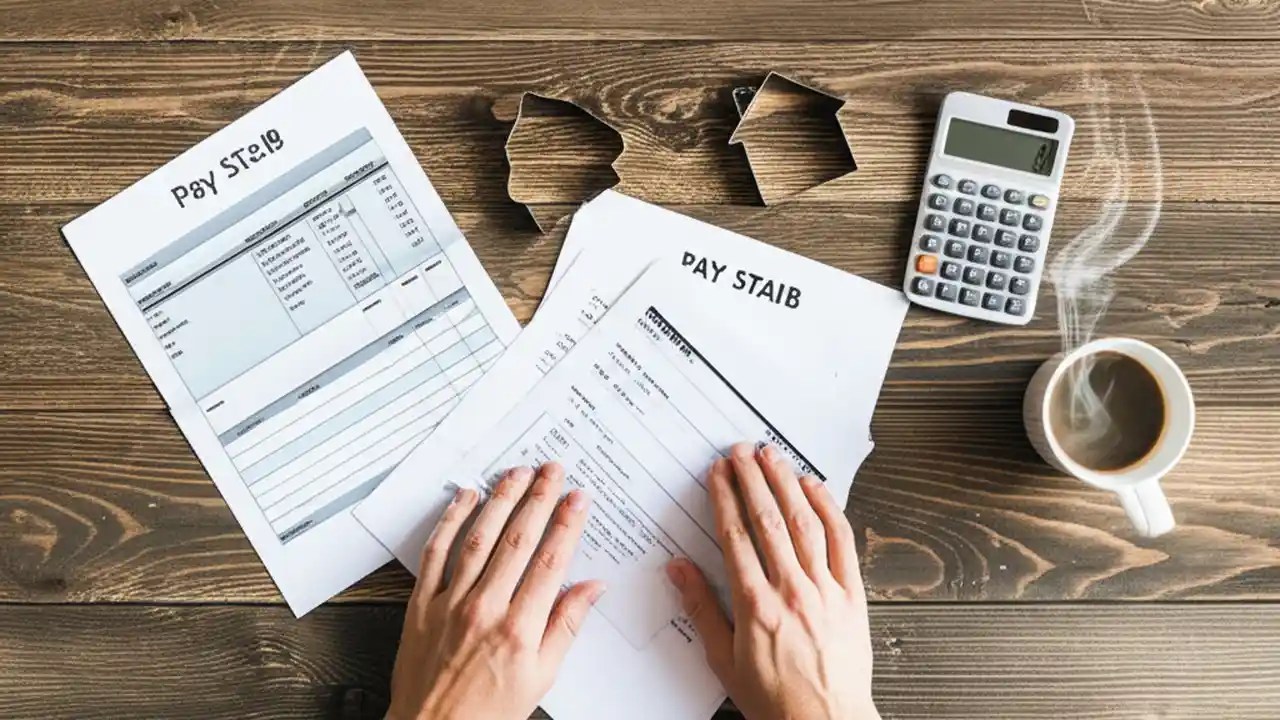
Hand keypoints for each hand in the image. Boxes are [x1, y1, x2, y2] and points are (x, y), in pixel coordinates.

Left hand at [387, 463, 605, 719]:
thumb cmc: (488, 713)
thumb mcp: (541, 677)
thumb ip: (566, 627)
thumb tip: (592, 589)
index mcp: (520, 628)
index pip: (551, 561)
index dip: (567, 524)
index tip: (578, 498)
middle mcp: (484, 608)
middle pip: (518, 539)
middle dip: (538, 498)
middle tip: (551, 469)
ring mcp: (450, 603)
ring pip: (479, 537)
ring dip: (500, 500)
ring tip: (516, 474)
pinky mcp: (421, 604)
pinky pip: (436, 552)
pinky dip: (450, 521)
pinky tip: (465, 499)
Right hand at [666, 443, 878, 719]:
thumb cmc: (775, 700)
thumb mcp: (724, 661)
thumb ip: (701, 609)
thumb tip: (679, 569)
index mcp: (756, 606)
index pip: (735, 536)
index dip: (724, 498)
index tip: (717, 473)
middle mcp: (792, 591)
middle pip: (769, 520)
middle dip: (752, 479)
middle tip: (740, 450)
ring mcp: (826, 591)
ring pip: (805, 523)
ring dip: (786, 484)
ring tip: (773, 456)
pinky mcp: (853, 596)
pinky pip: (842, 542)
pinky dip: (829, 510)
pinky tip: (816, 488)